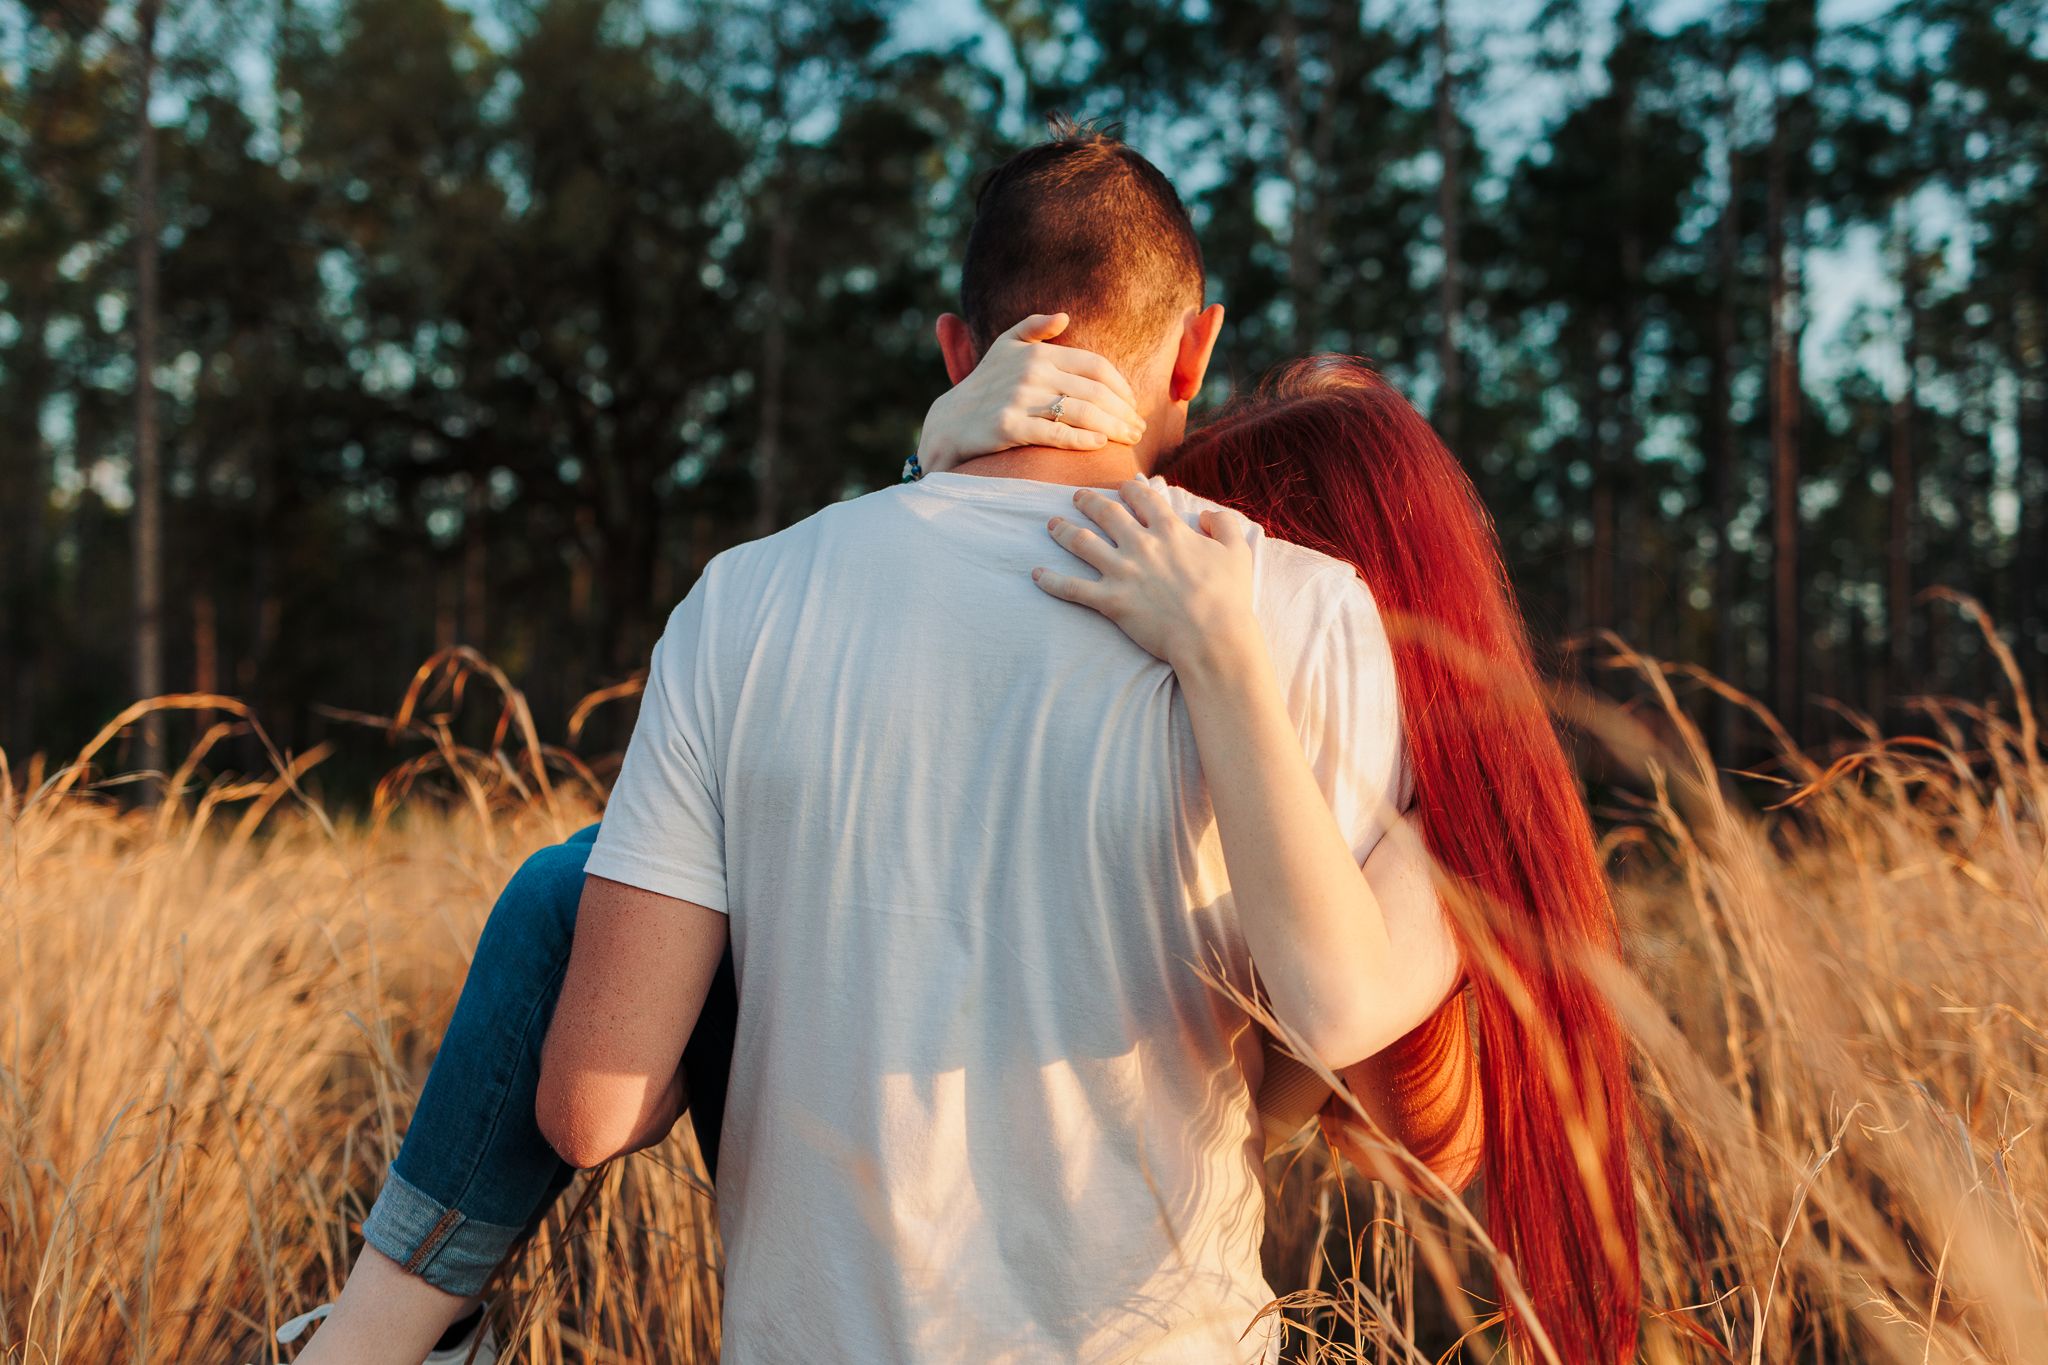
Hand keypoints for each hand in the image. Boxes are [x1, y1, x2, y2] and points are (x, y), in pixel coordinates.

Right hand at [917, 313, 1144, 474]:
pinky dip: (1082, 439)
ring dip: (1113, 428)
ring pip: (1081, 413)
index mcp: (1037, 352)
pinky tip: (1100, 445)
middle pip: (1094, 392)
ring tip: (1128, 440)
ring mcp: (1019, 399)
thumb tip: (1063, 316)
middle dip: (1123, 412)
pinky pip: (1055, 433)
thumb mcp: (1004, 347)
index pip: (1095, 365)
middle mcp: (1030, 372)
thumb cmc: (984, 385)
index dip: (1120, 386)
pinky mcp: (1008, 426)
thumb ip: (1034, 328)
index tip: (1132, 404)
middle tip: (1139, 429)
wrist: (949, 422)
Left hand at [1032, 477, 1259, 673]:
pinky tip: (1035, 573)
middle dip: (1088, 501)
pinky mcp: (1110, 600)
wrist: (1212, 636)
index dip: (1130, 489)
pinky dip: (1050, 580)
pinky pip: (1071, 588)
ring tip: (1051, 524)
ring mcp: (1122, 571)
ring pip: (1081, 542)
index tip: (1122, 487)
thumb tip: (1208, 514)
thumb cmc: (1228, 597)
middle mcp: (1140, 544)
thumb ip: (1224, 524)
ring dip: (1063, 530)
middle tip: (1078, 497)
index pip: (1142, 498)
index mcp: (1169, 530)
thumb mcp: (1238, 551)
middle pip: (1105, 512)